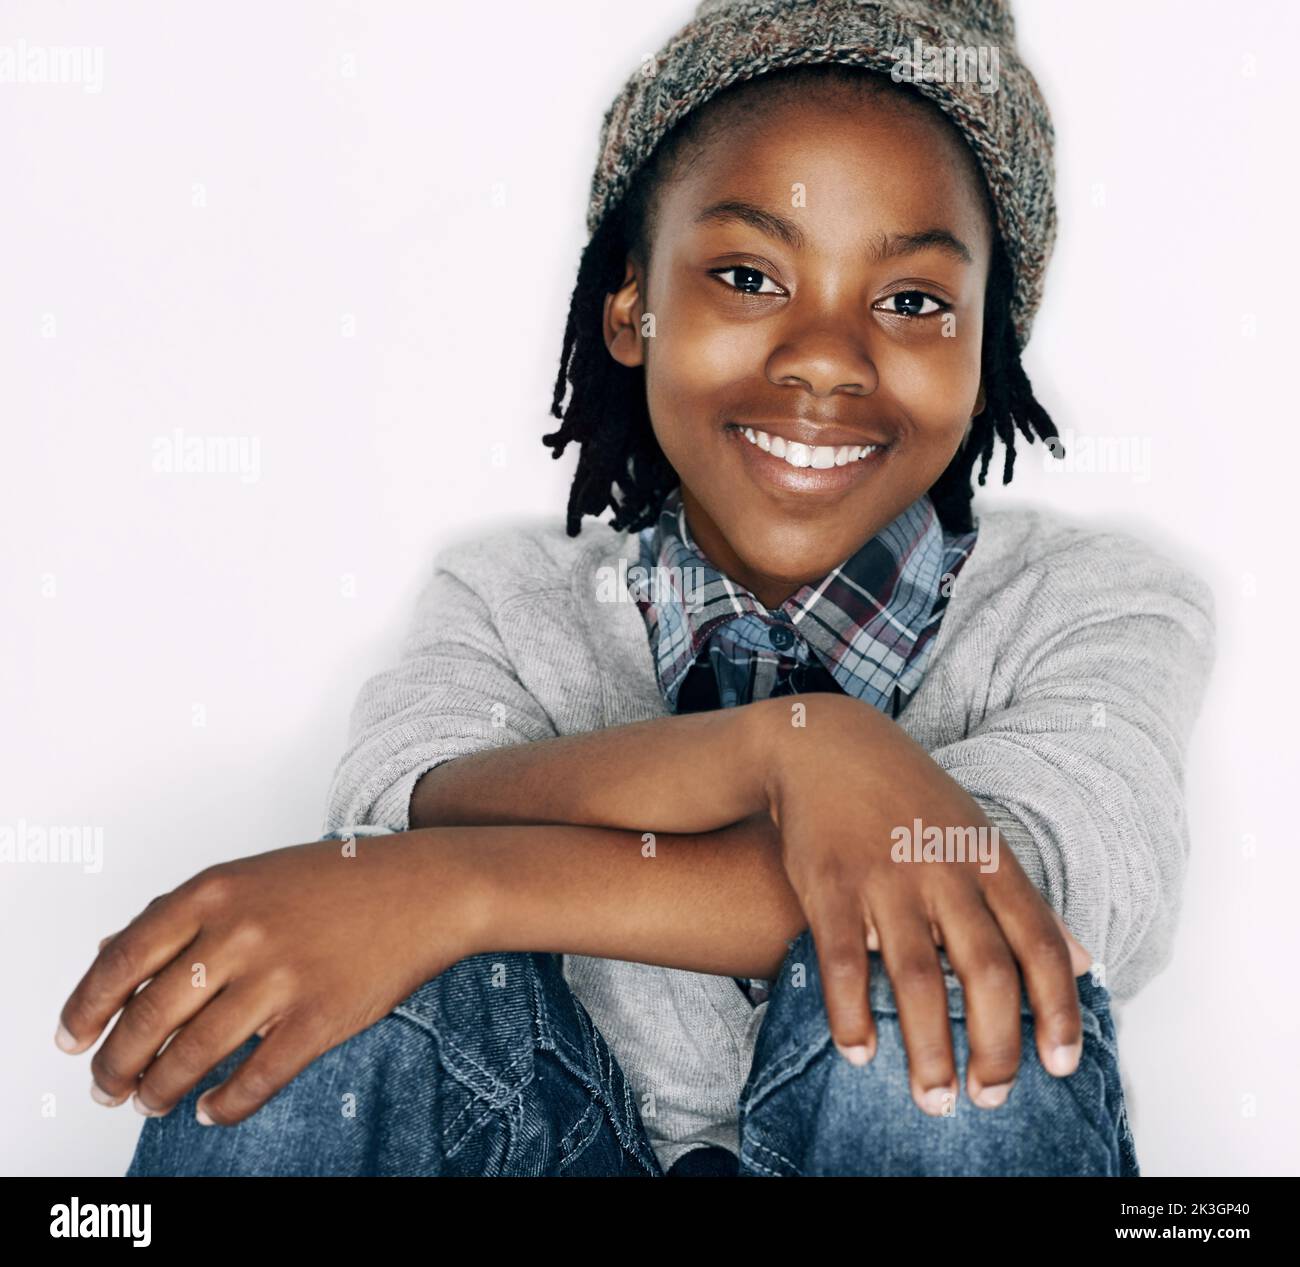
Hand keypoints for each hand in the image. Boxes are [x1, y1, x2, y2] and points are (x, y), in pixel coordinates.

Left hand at [55, 830, 487, 1124]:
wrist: (426, 888)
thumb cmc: (340, 880)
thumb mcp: (250, 875)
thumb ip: (182, 913)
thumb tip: (110, 955)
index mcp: (215, 892)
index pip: (122, 960)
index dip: (85, 1009)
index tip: (71, 1038)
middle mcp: (240, 933)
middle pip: (149, 1018)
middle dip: (117, 1065)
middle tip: (109, 1085)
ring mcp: (281, 977)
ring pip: (192, 1056)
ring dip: (160, 1090)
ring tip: (153, 1101)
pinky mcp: (318, 1018)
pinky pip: (254, 1080)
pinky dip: (222, 1105)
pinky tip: (210, 1108)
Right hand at [759, 693, 1094, 1114]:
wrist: (822, 744)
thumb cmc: (906, 795)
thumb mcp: (976, 833)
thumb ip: (1024, 900)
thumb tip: (1083, 959)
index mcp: (986, 858)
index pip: (1038, 942)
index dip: (1058, 1008)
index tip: (1062, 1065)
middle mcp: (943, 870)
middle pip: (985, 971)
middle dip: (995, 1046)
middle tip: (991, 1099)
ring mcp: (885, 878)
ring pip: (915, 978)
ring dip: (927, 1049)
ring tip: (934, 1100)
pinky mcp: (829, 885)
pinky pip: (843, 963)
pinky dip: (852, 1015)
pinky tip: (859, 1054)